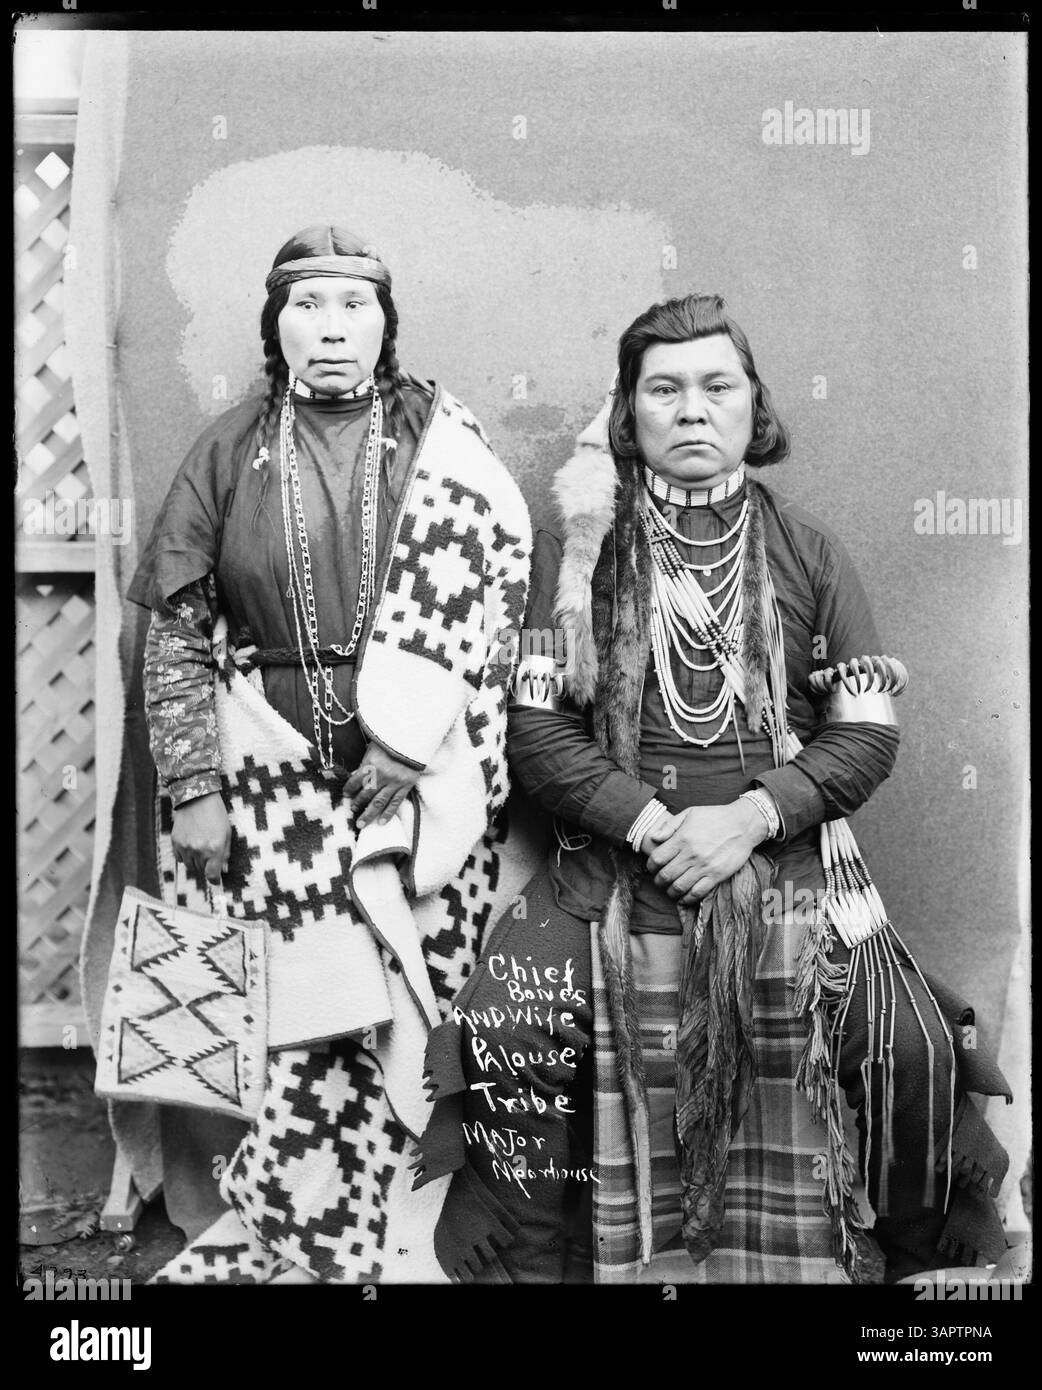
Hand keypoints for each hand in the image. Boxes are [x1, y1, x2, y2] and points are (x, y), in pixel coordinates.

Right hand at [172, 791, 231, 884]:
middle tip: (209, 853)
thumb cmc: (216, 814)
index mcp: (214, 849)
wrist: (197, 797)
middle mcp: (199, 850)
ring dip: (195, 861)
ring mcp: (185, 846)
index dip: (214, 879)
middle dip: (206, 866)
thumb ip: (225, 853)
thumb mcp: (227, 833)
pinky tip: (190, 844)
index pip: (212, 875)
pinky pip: (179, 857)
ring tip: (200, 846)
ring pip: (189, 865)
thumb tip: (223, 870)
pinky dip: (185, 855)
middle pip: (201, 870)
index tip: (215, 879)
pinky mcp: (175, 841)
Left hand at [345, 743, 422, 827]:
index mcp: (371, 764)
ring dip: (369, 814)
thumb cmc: (391, 741)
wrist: (414, 738)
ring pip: (379, 802)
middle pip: (366, 793)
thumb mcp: (373, 748)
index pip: (355, 780)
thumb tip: (356, 778)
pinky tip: (381, 822)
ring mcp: (394, 782)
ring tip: (361, 824)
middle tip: (353, 811)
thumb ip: (366, 764)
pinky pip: (395, 802)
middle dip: (357, 803)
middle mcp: (382, 775)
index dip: (349, 788)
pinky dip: (388, 813)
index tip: (346, 795)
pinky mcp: (406, 785)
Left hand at [644, 800, 763, 902]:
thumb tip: (653, 838)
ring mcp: (704, 866)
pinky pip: (697, 893)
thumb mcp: (690, 813)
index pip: (657, 859)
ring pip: (679, 887)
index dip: (650, 866)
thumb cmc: (715, 816)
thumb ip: (670, 826)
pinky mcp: (717, 875)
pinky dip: (687, 898)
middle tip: (659, 880)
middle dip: (658, 881)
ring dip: (671, 891)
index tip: (652, 867)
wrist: (743, 824)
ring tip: (670, 890)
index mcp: (682, 838)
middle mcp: (691, 854)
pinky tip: (684, 897)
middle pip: (665, 875)